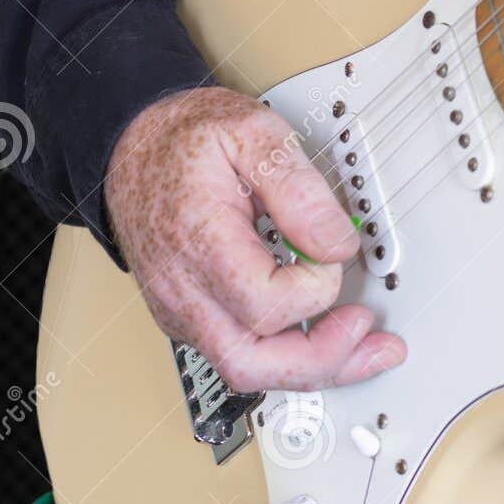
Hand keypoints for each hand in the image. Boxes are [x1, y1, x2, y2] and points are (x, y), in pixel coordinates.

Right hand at [105, 86, 405, 391]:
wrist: (134, 144)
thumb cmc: (186, 139)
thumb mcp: (252, 132)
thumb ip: (299, 188)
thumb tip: (337, 244)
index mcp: (198, 243)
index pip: (265, 305)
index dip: (316, 287)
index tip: (333, 252)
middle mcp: (182, 290)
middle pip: (250, 364)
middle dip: (321, 359)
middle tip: (368, 335)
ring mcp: (182, 311)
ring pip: (247, 372)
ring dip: (312, 367)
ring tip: (362, 347)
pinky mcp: (190, 319)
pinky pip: (242, 357)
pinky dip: (289, 356)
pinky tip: (324, 336)